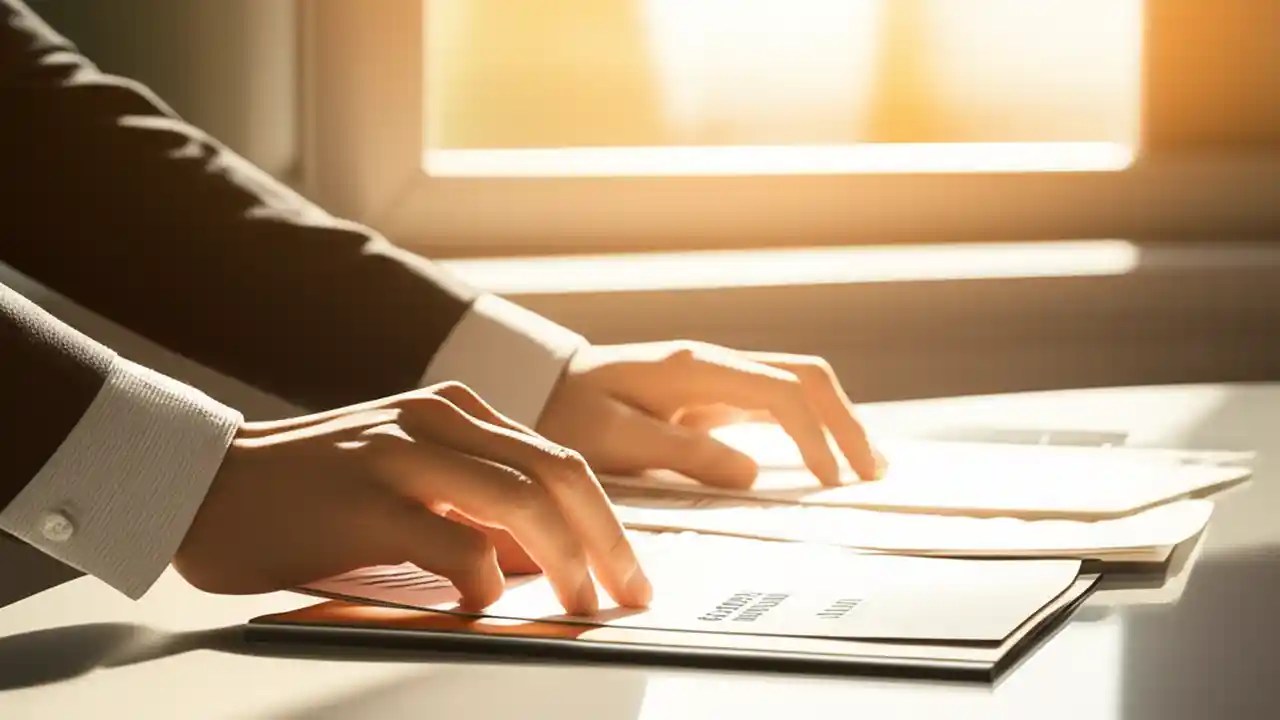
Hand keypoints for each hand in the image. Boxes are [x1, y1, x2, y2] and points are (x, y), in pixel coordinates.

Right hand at [174, 382, 650, 614]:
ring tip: (581, 606)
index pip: (559, 461)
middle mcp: (438, 419)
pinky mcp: (367, 500)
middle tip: (629, 594)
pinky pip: (455, 545)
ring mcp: (403, 454)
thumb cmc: (310, 490)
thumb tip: (541, 557)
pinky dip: (484, 582)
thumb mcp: (408, 475)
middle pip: (558, 476)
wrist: (208, 484)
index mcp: (455, 409)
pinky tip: (484, 607)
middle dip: (607, 542)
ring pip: (522, 504)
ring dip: (566, 562)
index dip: (607, 519)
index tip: (629, 569)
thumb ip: (472, 501)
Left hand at [538, 342, 880, 487]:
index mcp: (695, 368)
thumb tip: (752, 475)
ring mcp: (717, 377)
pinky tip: (824, 454)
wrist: (542, 388)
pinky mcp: (713, 395)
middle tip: (874, 472)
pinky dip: (810, 426)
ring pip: (798, 386)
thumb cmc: (568, 414)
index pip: (783, 392)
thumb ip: (682, 453)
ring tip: (865, 465)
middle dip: (847, 422)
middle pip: (806, 377)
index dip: (817, 436)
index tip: (831, 481)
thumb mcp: (614, 439)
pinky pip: (777, 403)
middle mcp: (715, 364)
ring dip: (836, 421)